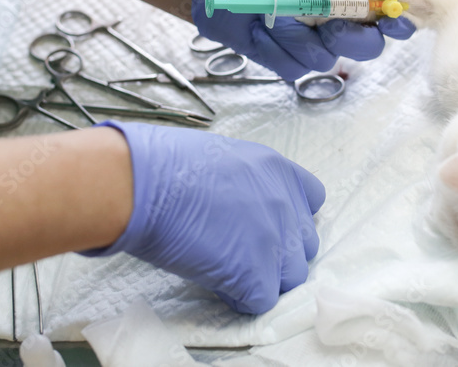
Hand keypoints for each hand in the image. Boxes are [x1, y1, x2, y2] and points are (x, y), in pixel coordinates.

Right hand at [83, 121, 324, 314]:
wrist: (145, 184)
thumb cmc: (166, 166)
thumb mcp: (222, 158)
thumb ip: (246, 183)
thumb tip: (240, 207)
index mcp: (278, 170)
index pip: (312, 200)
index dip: (289, 218)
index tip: (266, 224)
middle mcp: (286, 204)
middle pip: (304, 245)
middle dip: (278, 252)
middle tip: (241, 251)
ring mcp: (275, 240)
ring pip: (291, 277)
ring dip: (264, 278)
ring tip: (228, 269)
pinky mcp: (256, 274)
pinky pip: (263, 300)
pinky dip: (242, 298)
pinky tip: (218, 283)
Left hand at [190, 0, 415, 79]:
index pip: (386, 19)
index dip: (397, 24)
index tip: (393, 22)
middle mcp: (336, 26)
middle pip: (368, 48)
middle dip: (350, 37)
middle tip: (329, 24)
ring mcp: (312, 47)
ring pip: (326, 59)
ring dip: (298, 36)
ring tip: (276, 15)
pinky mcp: (288, 63)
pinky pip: (294, 67)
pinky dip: (275, 47)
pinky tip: (262, 30)